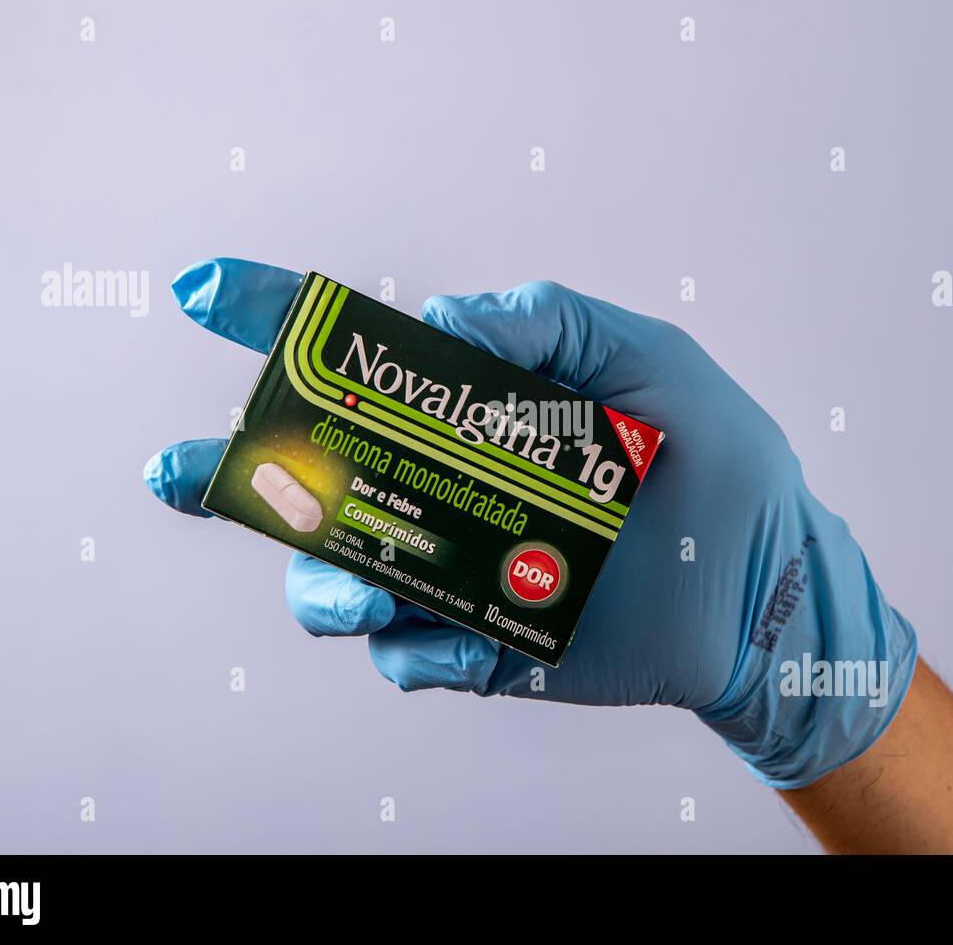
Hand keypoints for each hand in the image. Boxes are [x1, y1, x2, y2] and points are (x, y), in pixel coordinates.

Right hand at [145, 257, 917, 787]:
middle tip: (185, 472)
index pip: (359, 360)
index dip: (276, 323)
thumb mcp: (652, 362)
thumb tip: (450, 318)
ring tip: (361, 588)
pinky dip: (414, 650)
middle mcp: (447, 488)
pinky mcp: (484, 645)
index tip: (204, 297)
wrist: (767, 590)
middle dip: (230, 472)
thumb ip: (553, 321)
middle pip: (311, 477)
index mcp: (476, 411)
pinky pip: (413, 655)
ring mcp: (457, 570)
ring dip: (322, 580)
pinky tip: (448, 643)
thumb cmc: (719, 463)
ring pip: (336, 579)